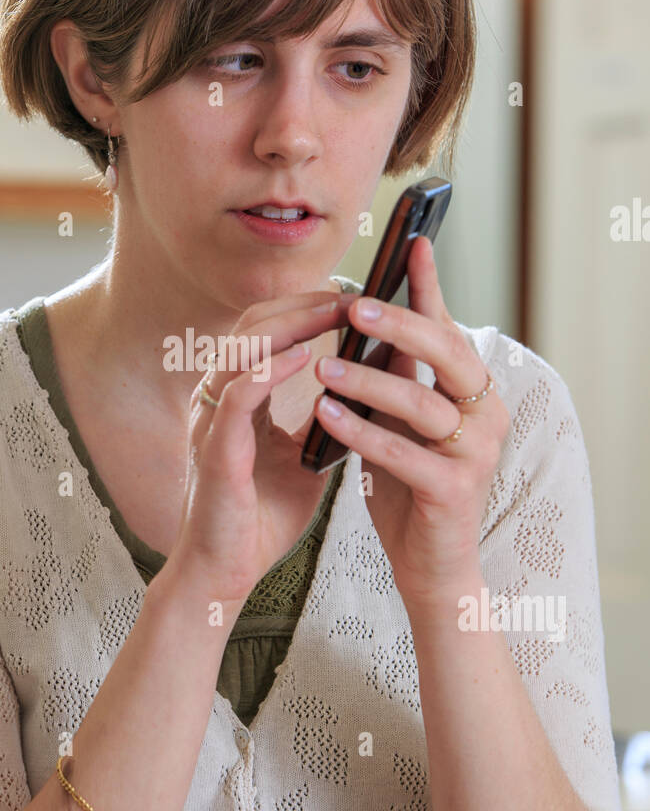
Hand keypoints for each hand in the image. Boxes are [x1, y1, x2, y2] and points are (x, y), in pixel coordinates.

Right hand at [170, 289, 354, 601]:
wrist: (225, 574)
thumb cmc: (261, 520)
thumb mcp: (305, 460)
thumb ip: (327, 424)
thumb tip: (373, 393)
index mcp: (238, 399)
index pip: (267, 332)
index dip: (308, 308)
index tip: (355, 301)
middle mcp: (218, 399)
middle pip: (254, 325)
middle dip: (305, 303)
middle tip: (354, 295)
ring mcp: (211, 421)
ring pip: (243, 347)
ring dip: (293, 323)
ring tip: (338, 311)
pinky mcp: (215, 449)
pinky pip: (238, 394)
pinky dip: (271, 369)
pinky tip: (307, 356)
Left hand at [312, 235, 511, 607]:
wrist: (432, 567)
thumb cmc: (412, 489)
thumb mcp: (402, 422)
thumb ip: (397, 377)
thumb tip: (368, 320)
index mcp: (474, 392)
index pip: (449, 329)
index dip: (430, 287)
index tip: (413, 243)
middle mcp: (486, 414)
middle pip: (446, 354)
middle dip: (399, 327)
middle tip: (354, 309)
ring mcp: (476, 452)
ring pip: (420, 403)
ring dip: (367, 382)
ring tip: (323, 368)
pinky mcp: (454, 489)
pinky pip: (402, 453)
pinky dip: (360, 432)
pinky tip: (323, 416)